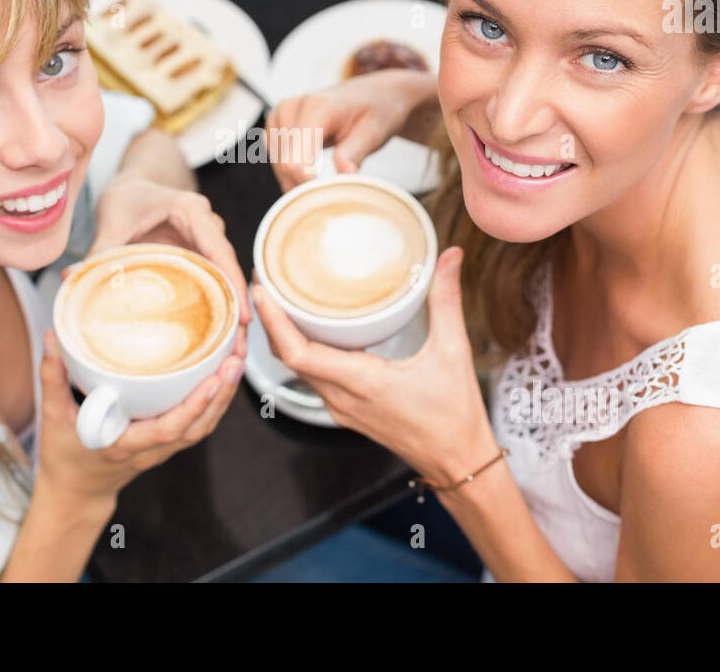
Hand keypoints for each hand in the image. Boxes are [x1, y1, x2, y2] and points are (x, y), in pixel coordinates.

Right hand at [34, 329, 245, 499]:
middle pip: (198, 426)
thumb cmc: (64, 455)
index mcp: (125, 444)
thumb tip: (53, 337)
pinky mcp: (169, 442)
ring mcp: (164, 448)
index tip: (213, 380)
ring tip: (239, 356)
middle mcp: (151, 449)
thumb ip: (52, 379)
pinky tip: (226, 371)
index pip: (168, 430)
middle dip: (222, 393)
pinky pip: (200, 423)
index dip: (194, 407)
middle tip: (237, 356)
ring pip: (205, 425)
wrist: (78, 489)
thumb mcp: (53, 418)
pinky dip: (217, 400)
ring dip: (226, 394)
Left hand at [70, 174, 250, 357]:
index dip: (233, 285)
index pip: (220, 252)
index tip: (241, 318)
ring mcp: (208, 238)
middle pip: (228, 268)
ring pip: (224, 275)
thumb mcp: (111, 220)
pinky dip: (216, 300)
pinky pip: (213, 276)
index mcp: (192, 211)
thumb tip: (73, 278)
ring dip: (228, 307)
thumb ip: (98, 250)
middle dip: (235, 306)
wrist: (133, 183)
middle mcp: (208, 224)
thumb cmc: (126, 196)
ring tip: (232, 347)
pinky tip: (216, 331)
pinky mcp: (201, 251)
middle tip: (238, 347)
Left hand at [250, 247, 495, 483]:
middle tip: (264, 281)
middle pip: (288, 357)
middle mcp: (342, 397)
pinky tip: (309, 330)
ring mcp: (341, 408)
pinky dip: (301, 351)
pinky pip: (312, 377)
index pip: (298, 353)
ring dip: (282, 336)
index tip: (261, 290)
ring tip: (278, 298)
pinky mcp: (346, 411)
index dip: (273, 321)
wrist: (458, 464)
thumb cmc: (455, 416)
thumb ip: (447, 300)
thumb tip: (450, 255)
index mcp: (361, 382)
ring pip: (297, 368)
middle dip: (270, 319)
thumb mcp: (453, 352)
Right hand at [265, 69, 435, 191]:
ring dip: (297, 179)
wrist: (374, 94)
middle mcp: (293, 106)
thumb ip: (353, 155)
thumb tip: (342, 179)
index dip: (306, 186)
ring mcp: (281, 113)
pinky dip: (292, 170)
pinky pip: (275, 157)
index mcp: (317, 107)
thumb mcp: (374, 133)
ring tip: (325, 177)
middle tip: (331, 194)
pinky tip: (313, 166)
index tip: (327, 199)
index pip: (295, 160)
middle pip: (284, 165)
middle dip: (304, 185)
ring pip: (278, 164)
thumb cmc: (376, 111)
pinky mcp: (277, 122)